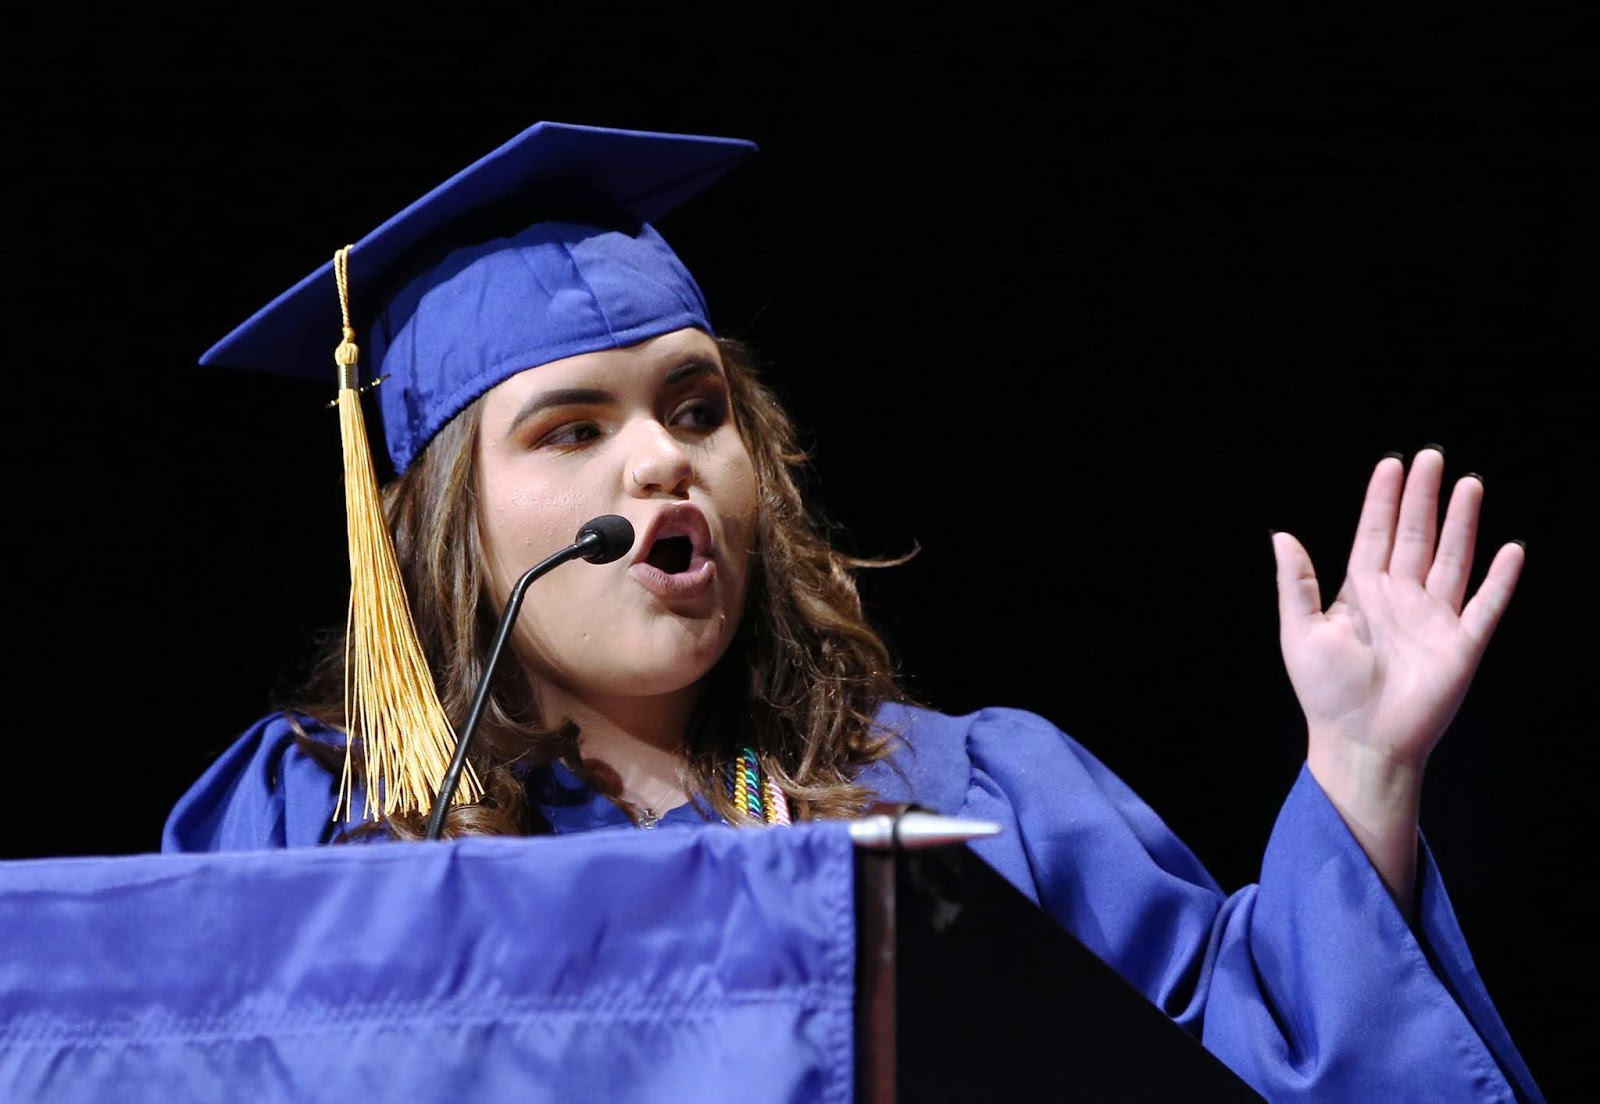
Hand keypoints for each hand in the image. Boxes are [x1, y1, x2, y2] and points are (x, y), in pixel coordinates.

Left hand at [1271, 447, 1523, 912]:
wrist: (1360, 741)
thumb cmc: (1326, 692)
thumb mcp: (1300, 631)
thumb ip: (1295, 582)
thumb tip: (1280, 534)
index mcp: (1360, 592)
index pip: (1374, 534)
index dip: (1382, 500)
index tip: (1391, 464)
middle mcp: (1399, 598)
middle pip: (1415, 536)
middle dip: (1423, 498)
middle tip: (1432, 457)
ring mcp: (1432, 618)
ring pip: (1451, 559)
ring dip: (1461, 524)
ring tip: (1468, 485)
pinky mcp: (1461, 645)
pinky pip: (1486, 605)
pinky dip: (1500, 579)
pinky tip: (1509, 549)